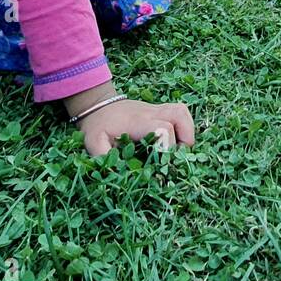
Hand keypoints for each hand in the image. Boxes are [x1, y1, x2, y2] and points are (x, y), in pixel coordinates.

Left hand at [75, 99, 195, 156]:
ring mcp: (157, 110)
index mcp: (137, 122)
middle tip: (173, 160)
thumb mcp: (93, 143)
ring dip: (187, 132)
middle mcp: (150, 113)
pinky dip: (185, 128)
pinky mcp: (160, 111)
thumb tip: (116, 175)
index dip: (169, 147)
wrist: (97, 106)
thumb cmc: (97, 127)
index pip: (163, 129)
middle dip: (183, 141)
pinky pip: (181, 114)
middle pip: (179, 117)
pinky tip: (177, 143)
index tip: (163, 164)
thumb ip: (103, 158)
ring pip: (182, 113)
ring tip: (179, 151)